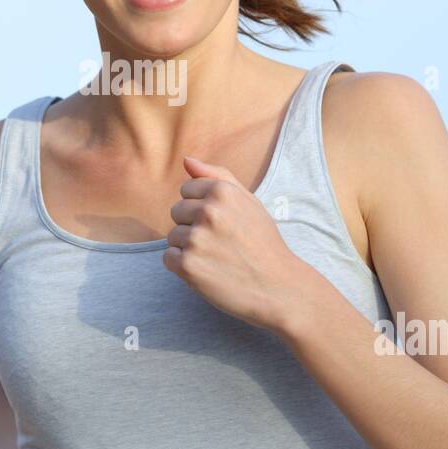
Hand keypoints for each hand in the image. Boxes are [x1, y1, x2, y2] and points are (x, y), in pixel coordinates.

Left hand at [163, 155, 305, 331]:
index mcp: (222, 191)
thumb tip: (186, 160)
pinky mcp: (188, 266)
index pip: (186, 190)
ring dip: (189, 248)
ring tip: (217, 258)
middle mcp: (208, 212)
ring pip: (173, 236)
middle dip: (193, 225)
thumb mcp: (249, 201)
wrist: (278, 288)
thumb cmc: (263, 243)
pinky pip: (169, 258)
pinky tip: (208, 271)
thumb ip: (217, 176)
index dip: (202, 207)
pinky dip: (184, 267)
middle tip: (220, 243)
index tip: (222, 223)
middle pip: (176, 211)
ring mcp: (197, 239)